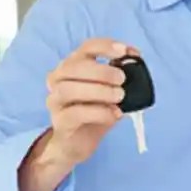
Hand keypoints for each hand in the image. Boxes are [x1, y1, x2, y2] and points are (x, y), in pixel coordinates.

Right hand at [42, 38, 136, 164]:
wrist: (76, 143)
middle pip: (75, 66)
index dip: (105, 46)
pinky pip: (76, 113)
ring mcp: (55, 100)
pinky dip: (99, 112)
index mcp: (72, 65)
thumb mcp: (110, 91)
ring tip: (119, 97)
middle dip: (102, 71)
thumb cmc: (94, 111)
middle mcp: (58, 79)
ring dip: (99, 91)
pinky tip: (114, 114)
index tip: (125, 51)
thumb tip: (135, 59)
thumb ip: (119, 75)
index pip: (86, 47)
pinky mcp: (59, 121)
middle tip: (122, 80)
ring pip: (70, 89)